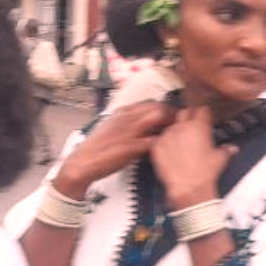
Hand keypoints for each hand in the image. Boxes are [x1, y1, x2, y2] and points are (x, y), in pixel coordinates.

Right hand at [57, 100, 172, 195]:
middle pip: (156, 107)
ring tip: (179, 136)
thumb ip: (128, 125)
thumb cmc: (99, 149)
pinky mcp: (130, 147)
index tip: (173, 119)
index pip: (149, 103)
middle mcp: (126, 117)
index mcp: (122, 112)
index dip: (164, 109)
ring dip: (170, 125)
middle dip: (172, 114)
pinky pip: (153, 141)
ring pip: (157, 117)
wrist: (83, 163)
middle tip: (182, 127)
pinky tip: (170, 150)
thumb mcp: (113, 129)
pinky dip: (164, 143)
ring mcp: (129, 131)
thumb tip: (143, 125)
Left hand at [148, 103, 234, 209]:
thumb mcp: (220, 160)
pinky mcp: (156, 145)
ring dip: (176, 131)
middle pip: (184, 112)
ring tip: (181, 144)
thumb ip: (226, 150)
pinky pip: (160, 139)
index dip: (204, 114)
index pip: (201, 110)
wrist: (188, 188)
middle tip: (193, 129)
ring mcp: (167, 134)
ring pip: (171, 125)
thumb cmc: (206, 173)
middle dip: (188, 117)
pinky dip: (165, 143)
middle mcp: (182, 126)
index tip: (205, 119)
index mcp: (199, 126)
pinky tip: (170, 153)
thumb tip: (232, 148)